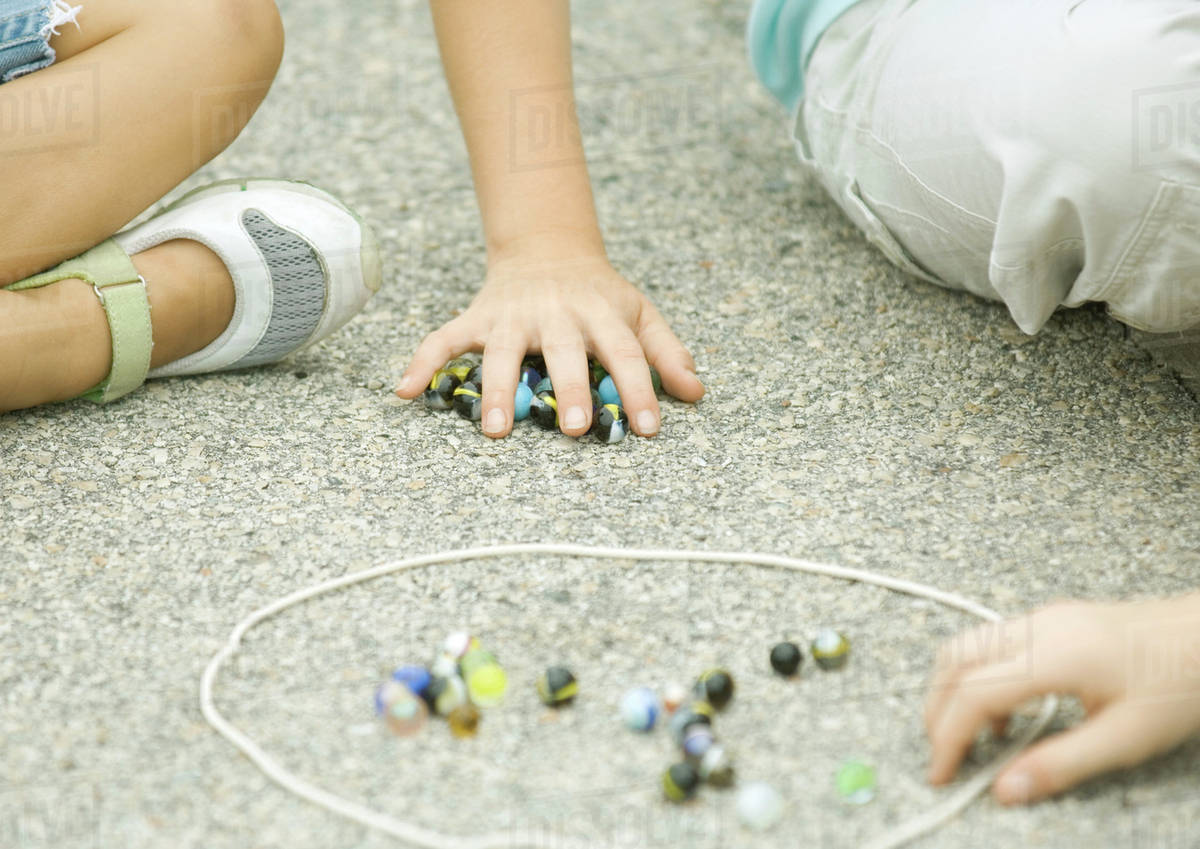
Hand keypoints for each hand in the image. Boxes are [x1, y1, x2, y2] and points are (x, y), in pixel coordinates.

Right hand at [394, 246, 704, 437]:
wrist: (548, 247)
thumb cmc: (600, 294)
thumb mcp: (640, 313)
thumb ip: (666, 352)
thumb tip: (697, 393)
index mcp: (600, 313)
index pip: (624, 352)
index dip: (638, 389)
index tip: (647, 429)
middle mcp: (556, 314)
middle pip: (563, 352)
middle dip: (568, 389)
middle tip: (572, 429)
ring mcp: (511, 315)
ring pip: (501, 351)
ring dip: (496, 389)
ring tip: (495, 431)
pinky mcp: (477, 317)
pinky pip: (444, 339)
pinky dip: (422, 363)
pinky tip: (404, 392)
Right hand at [924, 595, 1199, 803]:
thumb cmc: (1179, 680)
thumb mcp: (1125, 737)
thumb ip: (1059, 763)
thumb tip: (1007, 789)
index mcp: (1052, 655)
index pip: (972, 693)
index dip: (948, 736)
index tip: (942, 772)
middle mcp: (1037, 628)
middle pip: (954, 661)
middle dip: (937, 710)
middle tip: (945, 754)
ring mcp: (1042, 618)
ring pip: (967, 645)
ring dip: (953, 690)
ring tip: (970, 735)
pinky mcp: (1051, 619)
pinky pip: (992, 641)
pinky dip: (978, 675)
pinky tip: (1007, 711)